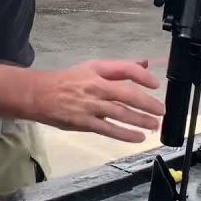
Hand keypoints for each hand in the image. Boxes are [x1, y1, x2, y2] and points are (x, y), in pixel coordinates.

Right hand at [27, 59, 164, 141]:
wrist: (39, 95)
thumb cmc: (68, 81)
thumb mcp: (92, 68)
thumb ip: (119, 69)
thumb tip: (145, 63)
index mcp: (97, 70)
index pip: (125, 69)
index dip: (143, 76)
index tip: (156, 84)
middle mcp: (95, 86)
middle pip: (126, 94)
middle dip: (147, 103)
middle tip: (161, 110)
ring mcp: (90, 106)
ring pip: (120, 113)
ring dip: (140, 120)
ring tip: (154, 125)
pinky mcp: (85, 123)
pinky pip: (109, 130)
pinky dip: (125, 134)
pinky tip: (138, 137)